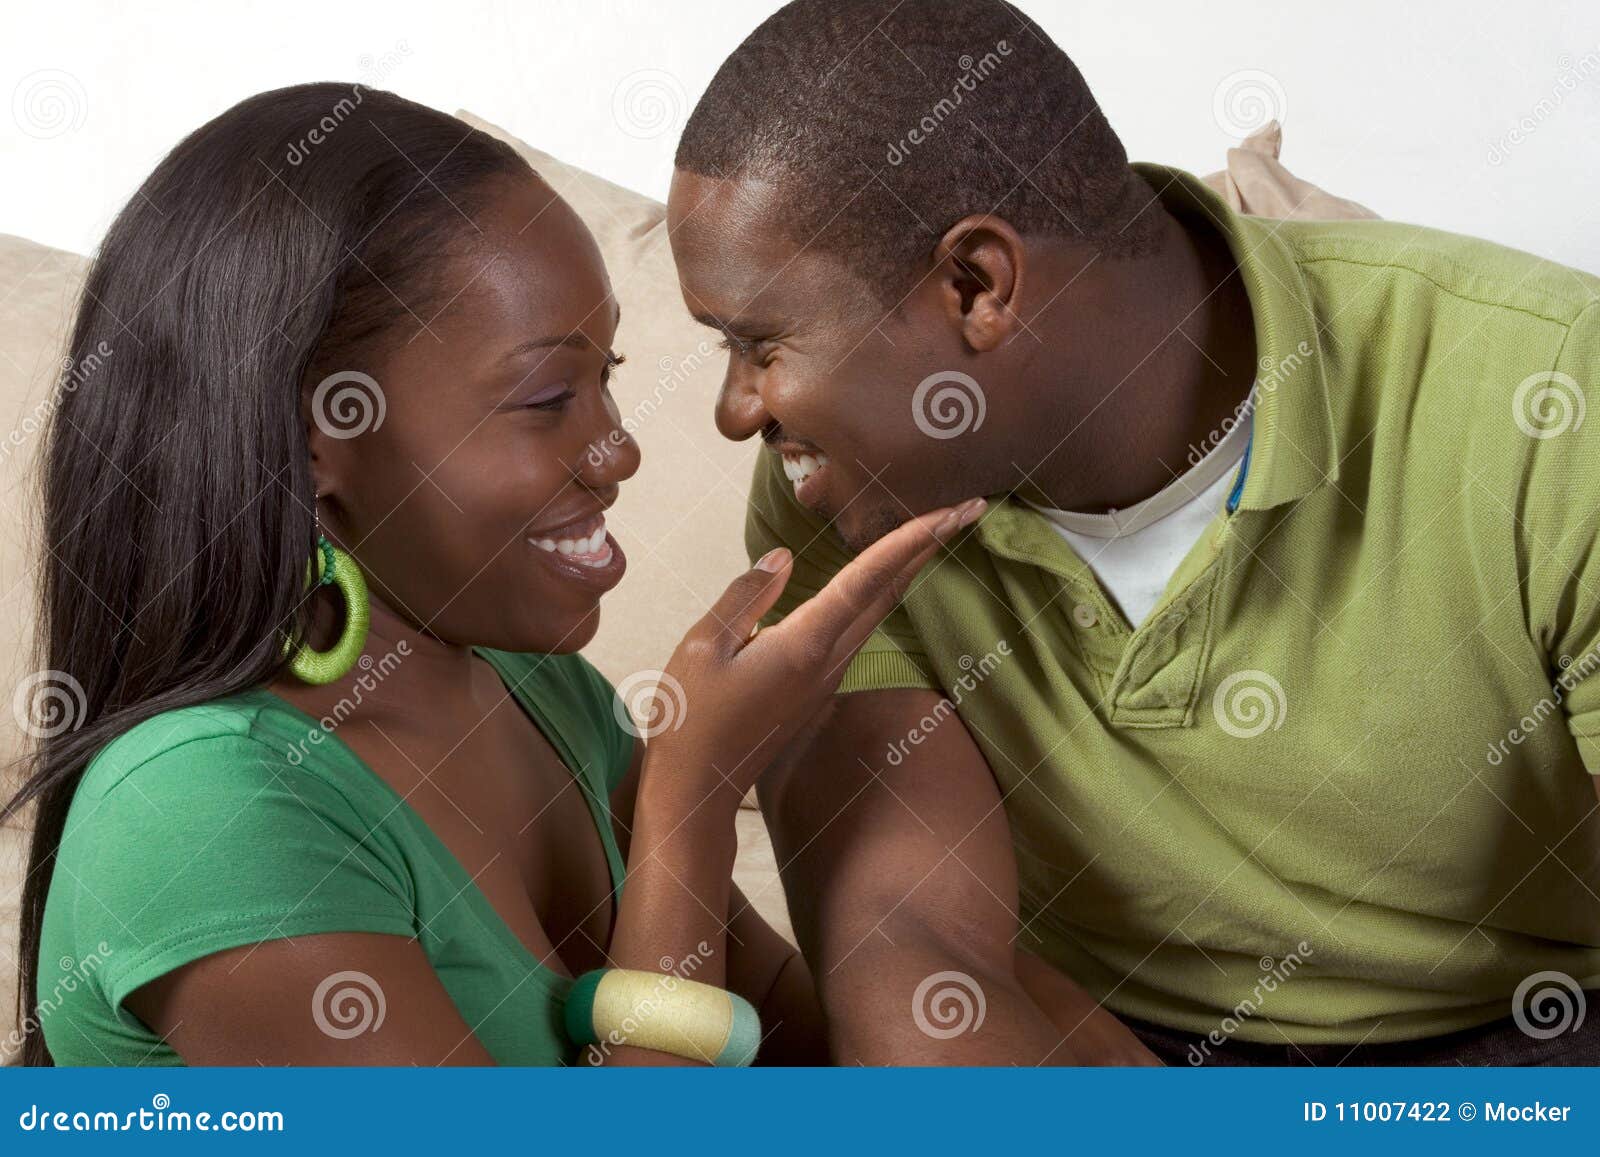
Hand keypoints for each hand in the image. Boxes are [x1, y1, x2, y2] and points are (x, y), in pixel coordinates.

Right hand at [641, 497, 985, 807]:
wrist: (698, 789)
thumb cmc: (691, 719)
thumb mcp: (704, 645)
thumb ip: (747, 595)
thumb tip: (782, 558)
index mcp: (804, 644)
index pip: (867, 578)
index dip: (912, 539)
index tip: (953, 512)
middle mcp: (828, 660)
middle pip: (889, 591)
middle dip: (930, 545)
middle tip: (969, 507)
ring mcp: (827, 677)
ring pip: (879, 610)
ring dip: (909, 566)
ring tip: (936, 528)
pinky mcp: (817, 686)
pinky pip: (859, 626)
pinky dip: (880, 591)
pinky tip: (882, 575)